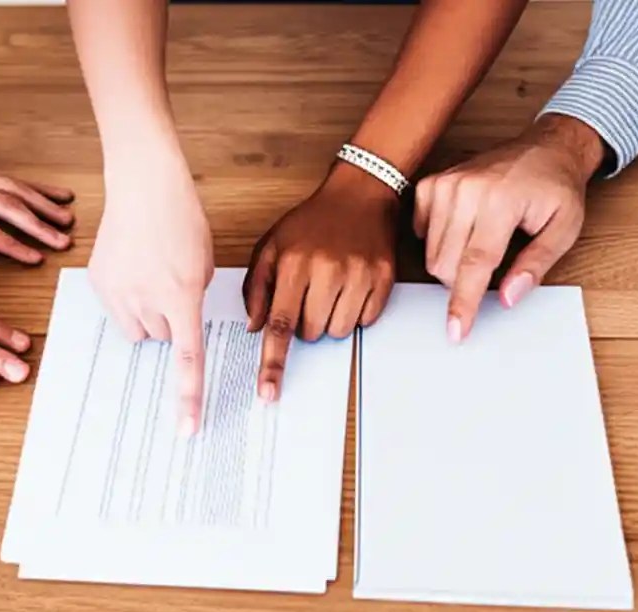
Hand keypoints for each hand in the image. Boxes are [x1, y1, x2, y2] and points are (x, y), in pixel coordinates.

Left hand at [0, 114, 74, 269]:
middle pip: (7, 207)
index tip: (34, 257)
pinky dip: (37, 186)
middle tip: (63, 241)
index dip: (10, 244)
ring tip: (68, 219)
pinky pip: (12, 177)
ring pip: (15, 188)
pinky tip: (57, 193)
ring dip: (44, 204)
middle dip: (38, 225)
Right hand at [89, 161, 213, 434]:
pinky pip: (117, 310)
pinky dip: (126, 297)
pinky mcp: (99, 282)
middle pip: (162, 339)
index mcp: (184, 296)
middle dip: (170, 323)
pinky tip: (132, 265)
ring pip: (138, 329)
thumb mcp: (204, 262)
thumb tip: (178, 321)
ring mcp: (119, 292)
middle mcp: (149, 299)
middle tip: (172, 289)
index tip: (187, 428)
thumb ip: (195, 297)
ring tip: (150, 275)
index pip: (188, 359)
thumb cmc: (181, 217)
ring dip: (147, 313)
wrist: (145, 183)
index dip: (189, 397)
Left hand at [244, 166, 395, 401]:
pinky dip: (355, 312)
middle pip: (311, 332)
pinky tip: (351, 286)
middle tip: (309, 295)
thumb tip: (254, 328)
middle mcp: (327, 270)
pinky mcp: (383, 279)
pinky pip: (365, 321)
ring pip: (338, 331)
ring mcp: (359, 275)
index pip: (280, 324)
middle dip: (306, 323)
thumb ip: (256, 287)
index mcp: (294, 263)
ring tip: (331, 289)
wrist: (360, 194)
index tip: (269, 392)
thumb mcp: (271, 246)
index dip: (273, 362)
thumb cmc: (311, 223)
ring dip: (331, 320)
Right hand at [414, 115, 602, 341]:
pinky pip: (420, 233)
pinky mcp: (432, 184)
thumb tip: (508, 298)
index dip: (464, 303)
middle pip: (446, 265)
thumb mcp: (564, 230)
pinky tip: (463, 230)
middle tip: (494, 266)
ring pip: (431, 253)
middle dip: (465, 281)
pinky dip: (438, 242)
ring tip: (483, 244)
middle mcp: (466, 189)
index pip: (475, 264)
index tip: (456, 330)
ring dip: (453, 263)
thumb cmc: (557, 188)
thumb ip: (536, 265)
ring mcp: (445, 184)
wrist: (546, 148)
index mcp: (501, 200)